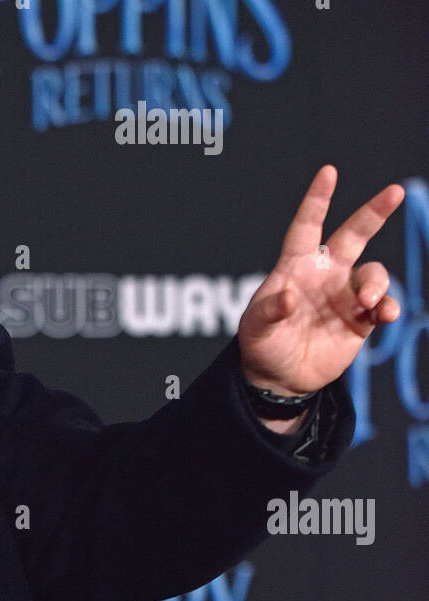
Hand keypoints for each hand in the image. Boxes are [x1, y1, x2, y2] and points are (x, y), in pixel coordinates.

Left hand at [237, 165, 403, 395]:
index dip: (317, 200)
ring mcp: (345, 295)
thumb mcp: (255, 330)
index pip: (306, 227)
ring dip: (375, 283)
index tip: (328, 172)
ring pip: (372, 274)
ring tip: (366, 302)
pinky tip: (384, 315)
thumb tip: (290, 298)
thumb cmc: (262, 345)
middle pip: (354, 235)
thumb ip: (269, 312)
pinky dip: (388, 307)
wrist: (279, 379)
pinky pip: (382, 305)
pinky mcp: (360, 319)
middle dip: (374, 212)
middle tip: (395, 192)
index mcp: (296, 267)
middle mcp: (326, 274)